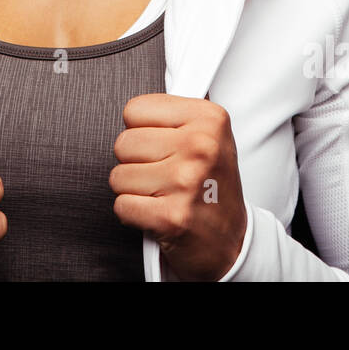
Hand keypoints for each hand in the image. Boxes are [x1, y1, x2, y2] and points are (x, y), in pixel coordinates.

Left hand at [109, 94, 246, 280]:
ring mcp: (186, 182)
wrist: (230, 242)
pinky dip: (132, 213)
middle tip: (161, 174)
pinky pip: (121, 205)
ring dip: (132, 189)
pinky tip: (156, 212)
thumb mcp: (209, 136)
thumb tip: (135, 107)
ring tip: (160, 194)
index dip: (143, 130)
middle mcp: (200, 146)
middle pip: (124, 142)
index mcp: (209, 119)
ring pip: (118, 175)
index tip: (163, 145)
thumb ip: (174, 115)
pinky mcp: (172, 216)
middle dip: (135, 162)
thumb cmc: (211, 186)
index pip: (135, 109)